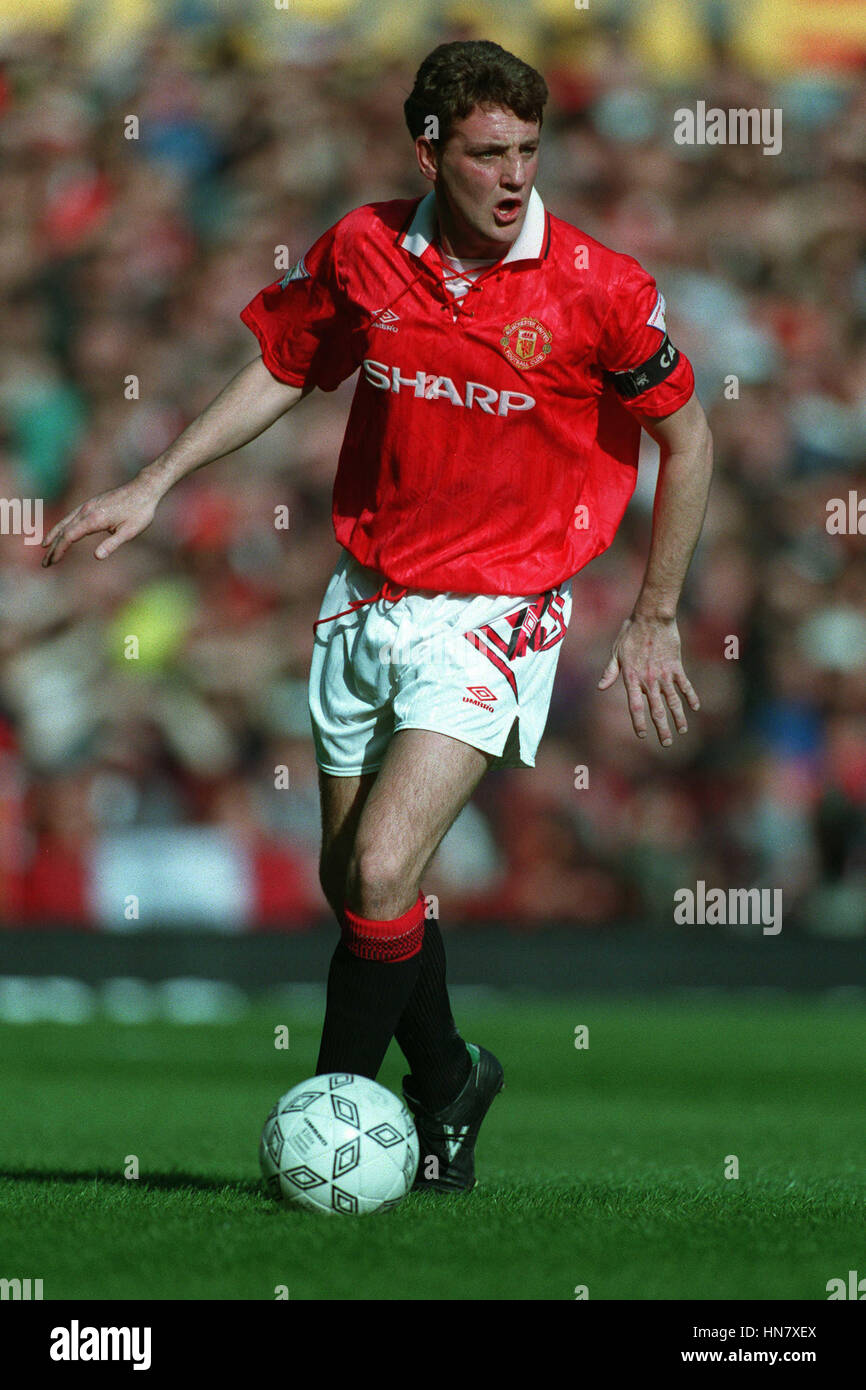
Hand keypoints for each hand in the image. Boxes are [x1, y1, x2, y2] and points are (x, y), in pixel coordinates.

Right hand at [41, 477, 160, 566]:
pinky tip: (61, 531)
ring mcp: (88, 505)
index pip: (69, 536)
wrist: (144, 489)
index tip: (52, 562)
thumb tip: (96, 556)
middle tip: (45, 564)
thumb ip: (112, 544)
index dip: (59, 550)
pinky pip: (71, 516)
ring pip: (65, 522)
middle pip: (63, 531)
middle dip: (53, 548)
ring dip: (54, 536)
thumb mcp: (130, 531)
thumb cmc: (140, 512)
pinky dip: (62, 526)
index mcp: (94, 519)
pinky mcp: (91, 503)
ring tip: (45, 548)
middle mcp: (87, 511)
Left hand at [597, 614, 699, 746]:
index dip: (638, 722)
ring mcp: (664, 674)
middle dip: (661, 728)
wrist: (652, 617)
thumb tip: (601, 687)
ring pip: (673, 701)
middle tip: (666, 743)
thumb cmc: (631, 633)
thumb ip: (610, 671)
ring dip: (678, 718)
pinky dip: (690, 696)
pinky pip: (685, 685)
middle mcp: (649, 680)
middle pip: (656, 709)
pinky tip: (695, 707)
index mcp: (632, 677)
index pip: (635, 706)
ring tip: (682, 731)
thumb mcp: (616, 652)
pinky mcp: (676, 666)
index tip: (642, 734)